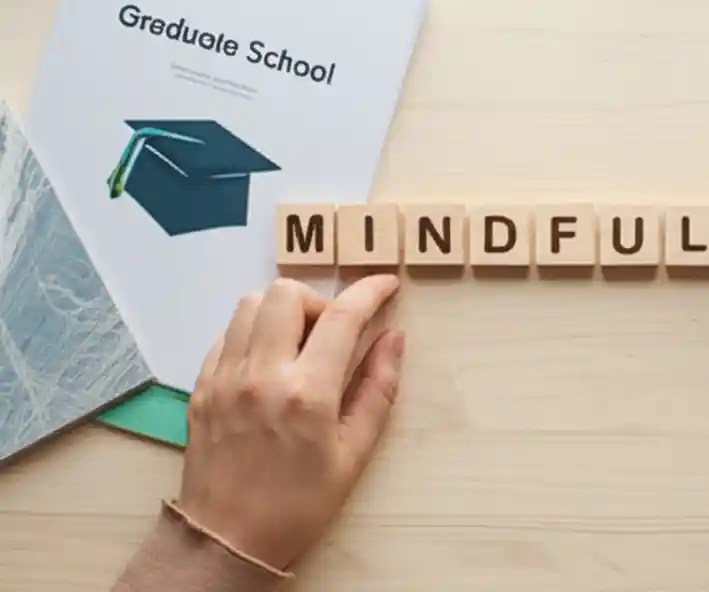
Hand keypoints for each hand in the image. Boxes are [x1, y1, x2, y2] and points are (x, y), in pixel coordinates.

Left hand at [178, 275, 403, 569]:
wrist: (228, 537)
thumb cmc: (301, 502)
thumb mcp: (354, 452)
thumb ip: (378, 388)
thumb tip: (393, 338)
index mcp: (306, 394)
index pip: (342, 317)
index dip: (369, 291)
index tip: (385, 284)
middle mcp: (260, 375)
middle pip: (286, 293)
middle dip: (318, 300)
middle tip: (332, 333)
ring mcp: (224, 378)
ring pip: (249, 304)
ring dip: (281, 312)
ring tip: (297, 345)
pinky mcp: (201, 386)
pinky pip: (226, 334)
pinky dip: (252, 334)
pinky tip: (267, 363)